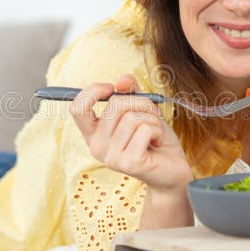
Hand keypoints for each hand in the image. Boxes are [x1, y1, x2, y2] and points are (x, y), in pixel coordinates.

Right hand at [68, 74, 192, 192]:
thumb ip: (130, 92)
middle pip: (114, 105)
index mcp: (93, 134)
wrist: (172, 169)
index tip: (112, 88)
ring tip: (155, 132)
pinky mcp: (128, 163)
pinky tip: (158, 142)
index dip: (92, 91)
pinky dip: (157, 130)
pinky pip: (144, 129)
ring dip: (152, 118)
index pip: (77, 108)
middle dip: (141, 102)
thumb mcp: (142, 110)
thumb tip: (122, 80)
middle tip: (150, 115)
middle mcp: (96, 147)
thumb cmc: (155, 139)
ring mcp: (110, 157)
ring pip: (131, 117)